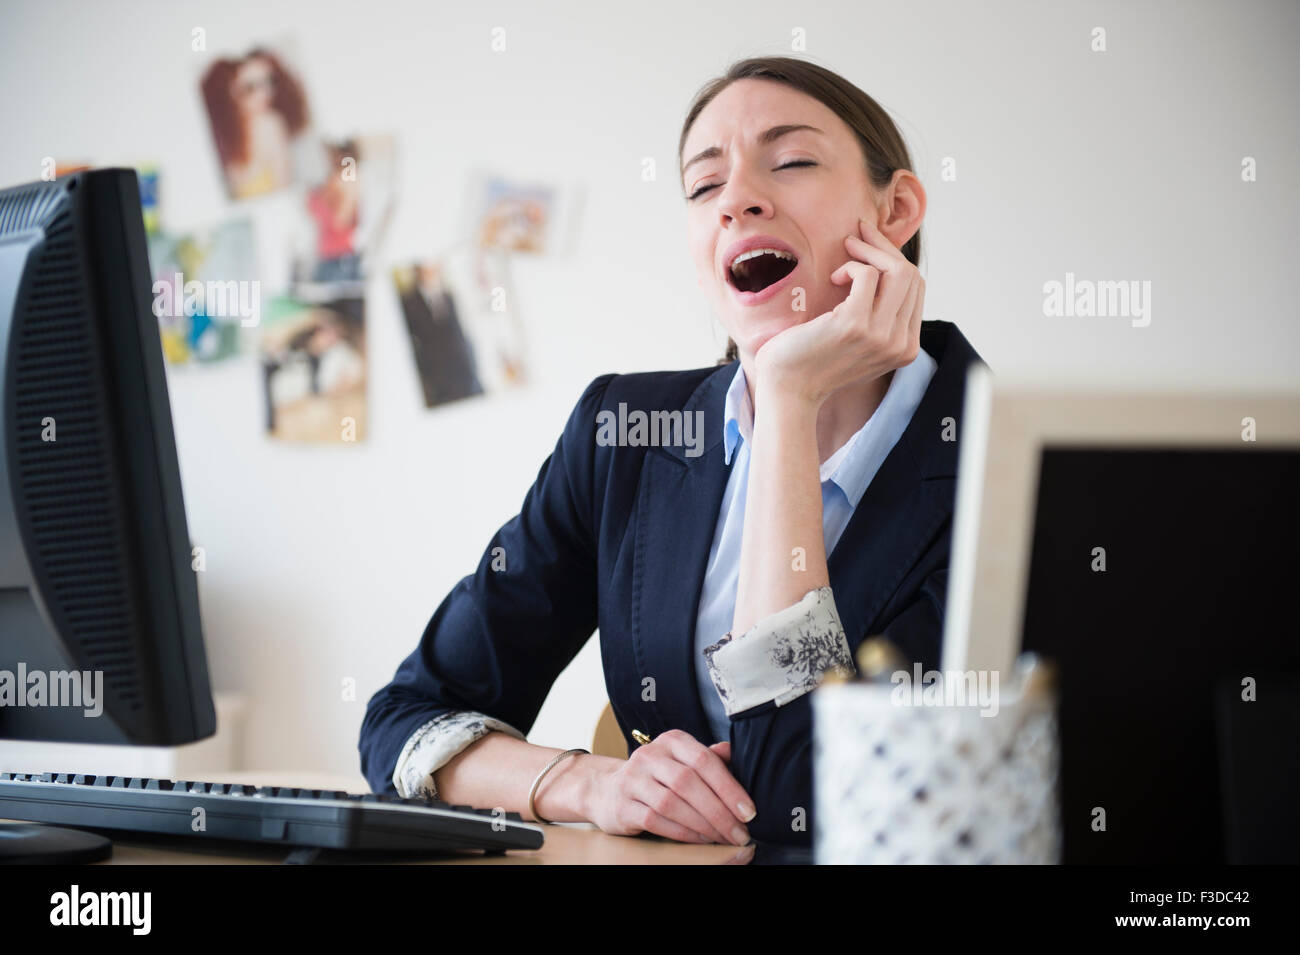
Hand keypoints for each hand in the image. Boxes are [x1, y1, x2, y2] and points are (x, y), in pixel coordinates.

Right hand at [583, 731, 755, 844]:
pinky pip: (657, 820)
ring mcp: (633, 780)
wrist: (608, 789)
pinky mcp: (623, 805)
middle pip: (689, 782)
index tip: (748, 810)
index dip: (729, 786)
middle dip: (720, 811)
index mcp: (671, 741)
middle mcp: (650, 755)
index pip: (704, 760)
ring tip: (724, 837)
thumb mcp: (682, 760)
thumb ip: (709, 758)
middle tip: (740, 831)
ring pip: (672, 803)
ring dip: (703, 825)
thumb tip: (736, 753)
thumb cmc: (657, 776)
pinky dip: (683, 833)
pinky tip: (701, 840)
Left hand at [753, 217, 924, 407]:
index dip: (895, 259)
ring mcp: (881, 336)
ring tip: (846, 251)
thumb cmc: (814, 359)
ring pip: (897, 271)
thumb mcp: (859, 341)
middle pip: (911, 276)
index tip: (871, 242)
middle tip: (856, 235)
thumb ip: (879, 317)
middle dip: (884, 248)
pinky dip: (851, 266)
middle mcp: (900, 345)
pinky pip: (868, 275)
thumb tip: (886, 267)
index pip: (917, 289)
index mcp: (905, 349)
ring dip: (869, 251)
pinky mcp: (856, 325)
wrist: (787, 389)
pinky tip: (833, 278)